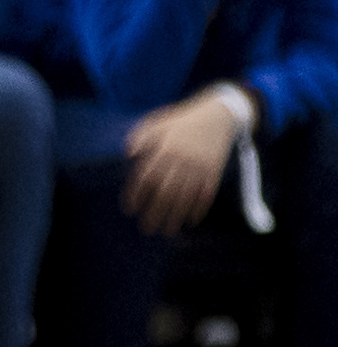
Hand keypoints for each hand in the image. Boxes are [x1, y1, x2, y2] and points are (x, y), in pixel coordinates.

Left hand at [123, 92, 239, 236]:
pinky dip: (198, 208)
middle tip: (146, 229)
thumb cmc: (181, 121)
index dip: (136, 194)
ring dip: (175, 216)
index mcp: (164, 148)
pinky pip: (206, 193)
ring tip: (166, 231)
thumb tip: (128, 153)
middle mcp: (182, 159)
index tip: (129, 209)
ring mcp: (200, 166)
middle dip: (155, 212)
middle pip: (165, 191)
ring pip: (185, 196)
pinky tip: (190, 221)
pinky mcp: (214, 171)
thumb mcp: (157, 122)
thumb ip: (140, 136)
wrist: (218, 115)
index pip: (146, 176)